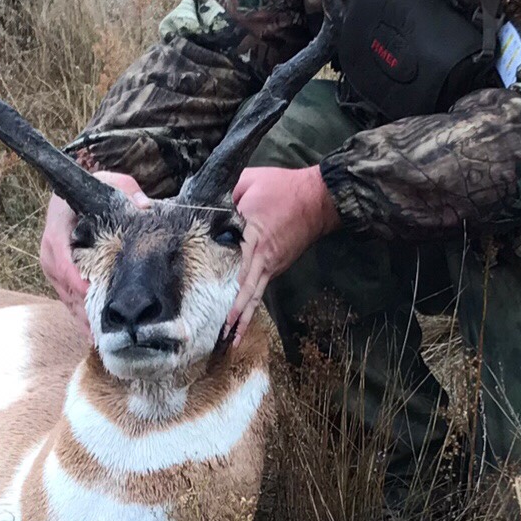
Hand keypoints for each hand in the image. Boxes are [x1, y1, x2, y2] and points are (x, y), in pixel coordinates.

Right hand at [40, 172, 146, 337]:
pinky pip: (69, 299)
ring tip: (101, 341)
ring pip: (65, 296)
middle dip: (82, 308)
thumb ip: (127, 191)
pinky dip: (81, 316)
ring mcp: (53, 266)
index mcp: (58, 226)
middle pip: (63, 284)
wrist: (78, 196)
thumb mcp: (113, 182)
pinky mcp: (61, 277)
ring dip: (81, 318)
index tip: (90, 293)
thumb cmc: (97, 188)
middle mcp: (51, 249)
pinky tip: (95, 335)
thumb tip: (144, 206)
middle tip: (103, 331)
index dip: (75, 277)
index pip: (61, 256)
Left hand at [225, 163, 339, 338]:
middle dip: (233, 314)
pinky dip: (251, 307)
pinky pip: (261, 289)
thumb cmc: (283, 187)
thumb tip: (201, 202)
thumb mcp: (249, 180)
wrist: (319, 198)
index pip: (233, 263)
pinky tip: (242, 321)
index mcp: (252, 234)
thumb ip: (224, 192)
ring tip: (230, 340)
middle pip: (245, 290)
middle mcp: (262, 255)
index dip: (223, 285)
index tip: (208, 303)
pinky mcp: (277, 266)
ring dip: (243, 318)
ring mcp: (272, 264)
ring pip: (254, 295)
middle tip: (219, 337)